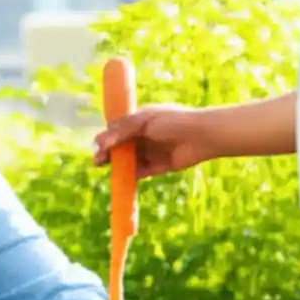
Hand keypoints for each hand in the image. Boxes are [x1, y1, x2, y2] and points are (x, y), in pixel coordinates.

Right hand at [92, 104, 210, 177]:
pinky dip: (130, 176)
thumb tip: (98, 141)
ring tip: (105, 170)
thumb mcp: (144, 121)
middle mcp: (143, 136)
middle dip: (107, 154)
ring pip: (128, 160)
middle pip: (120, 147)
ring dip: (117, 165)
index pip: (117, 129)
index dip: (106, 137)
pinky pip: (140, 172)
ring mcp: (151, 151)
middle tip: (97, 161)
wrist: (202, 135)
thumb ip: (122, 131)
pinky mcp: (158, 166)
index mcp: (140, 120)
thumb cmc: (174, 121)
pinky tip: (120, 179)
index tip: (97, 145)